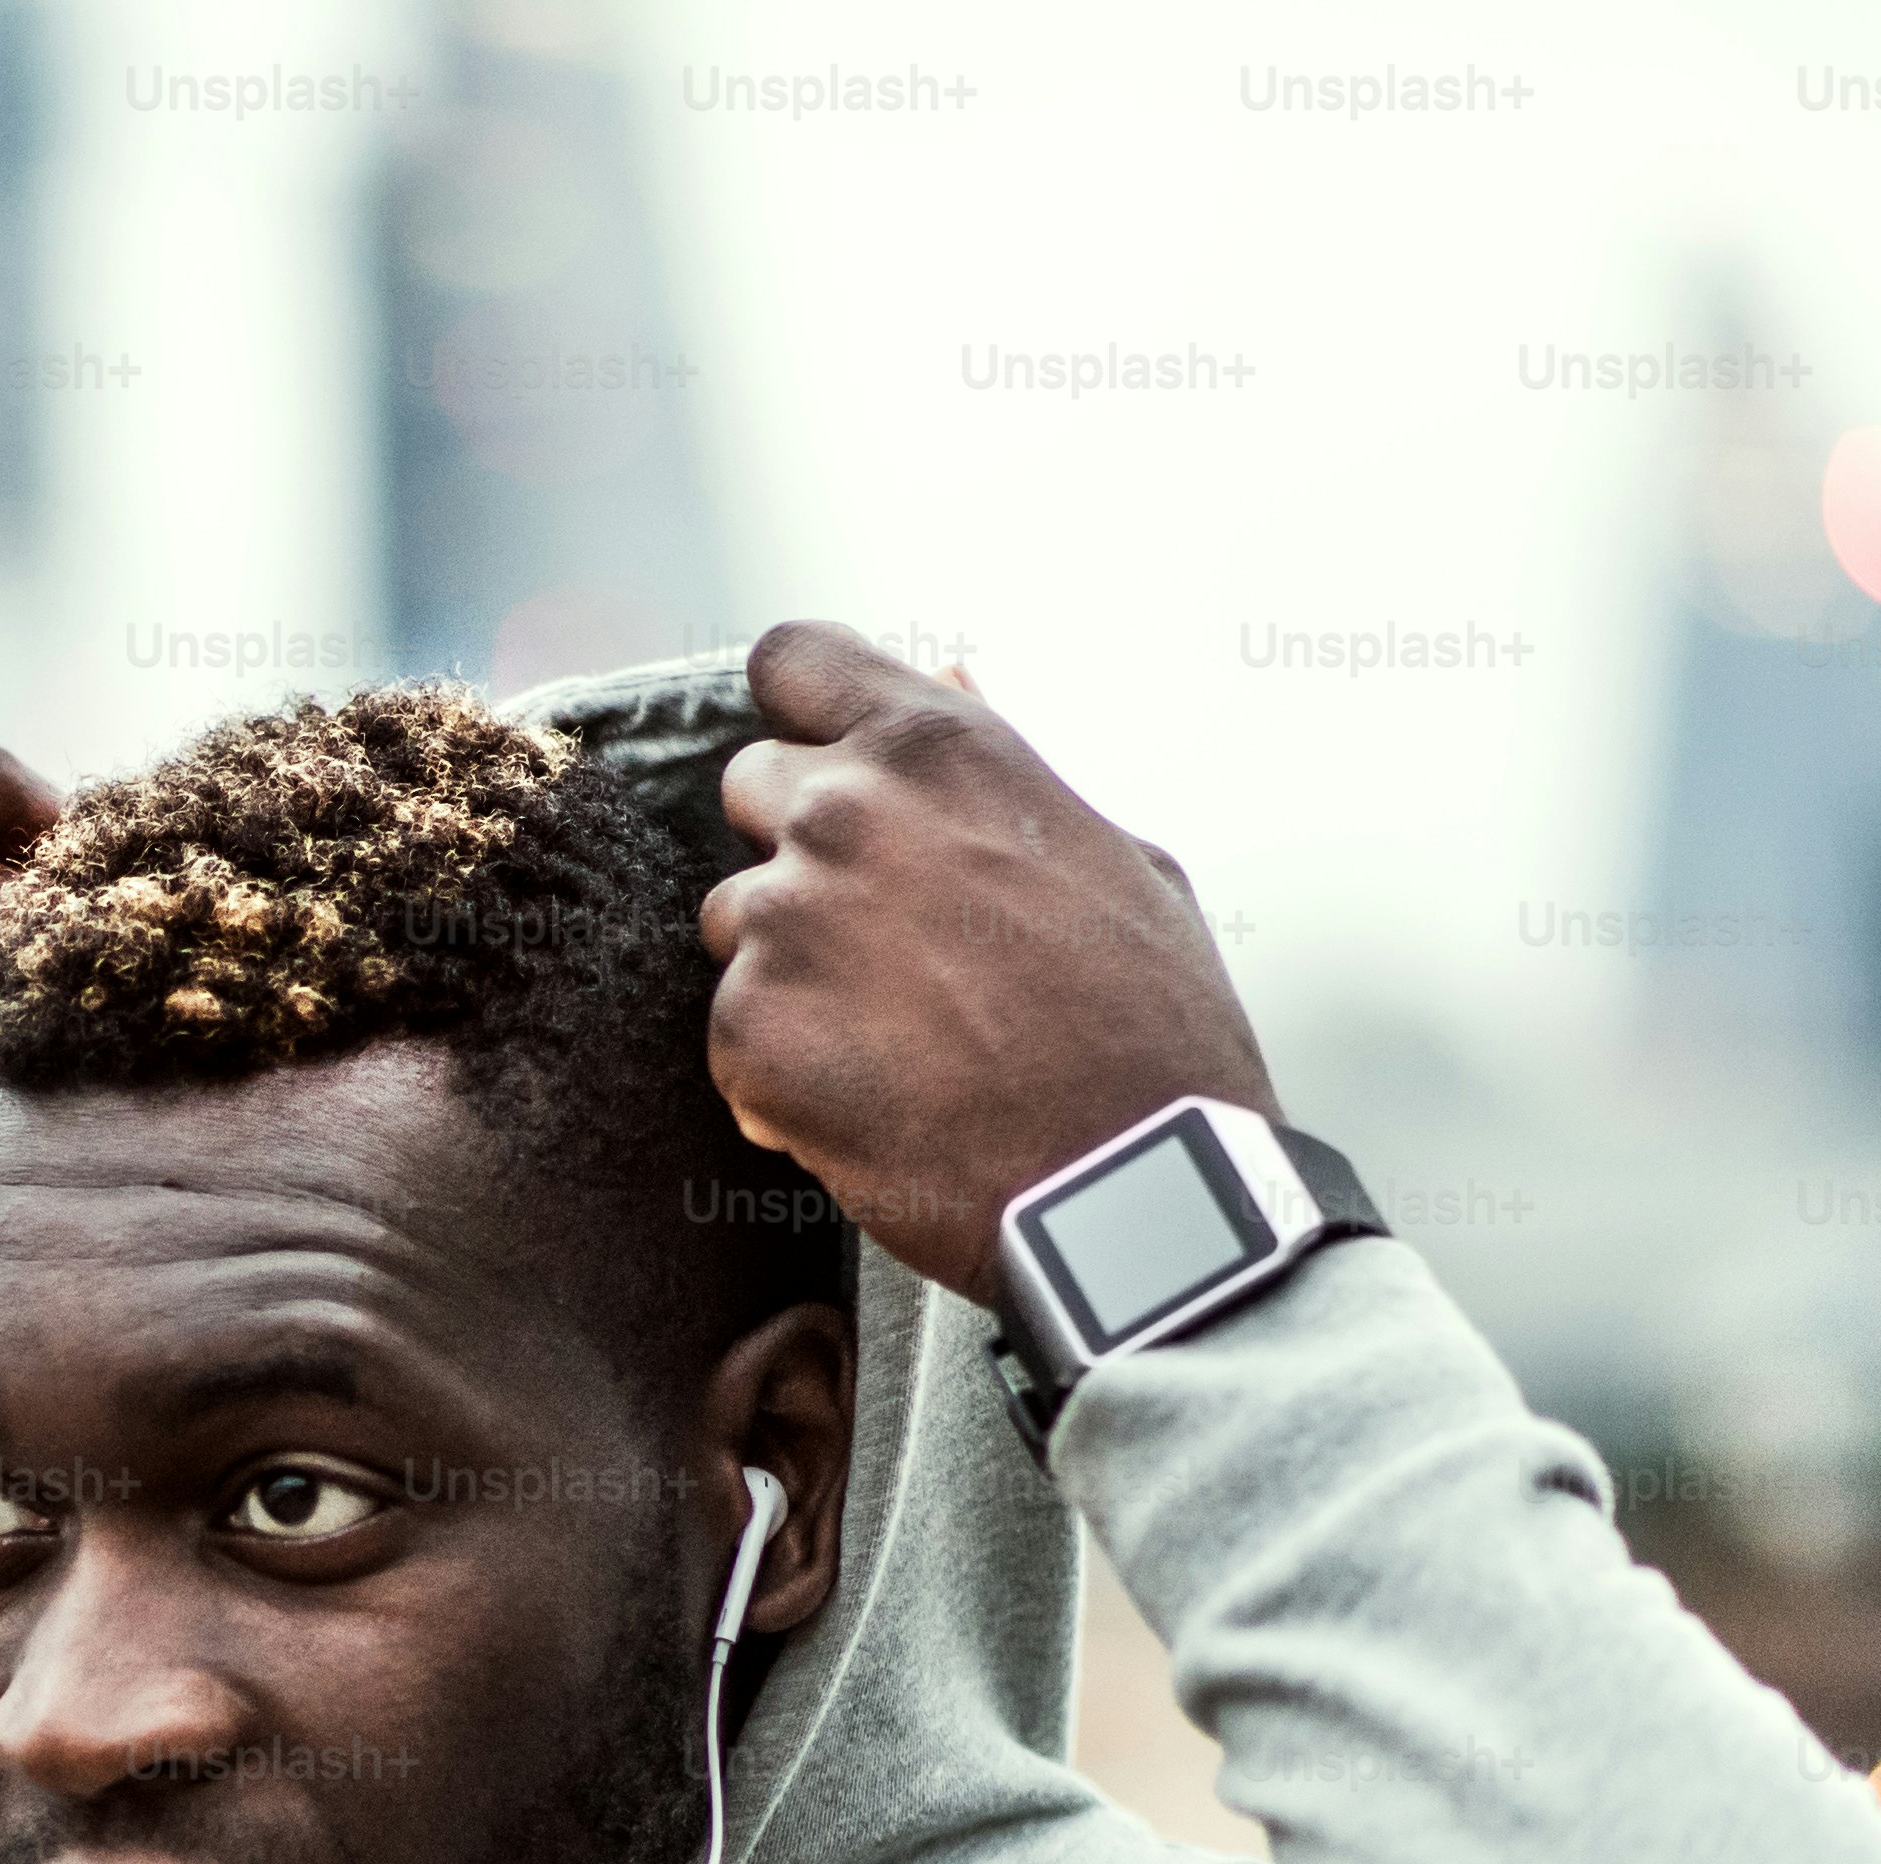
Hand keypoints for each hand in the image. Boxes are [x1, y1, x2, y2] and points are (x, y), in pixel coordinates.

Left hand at [698, 620, 1273, 1303]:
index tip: (829, 764)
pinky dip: (781, 1076)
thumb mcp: (1116, 854)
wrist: (1130, 1185)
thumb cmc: (1150, 1027)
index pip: (795, 661)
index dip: (804, 715)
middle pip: (749, 788)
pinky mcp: (749, 1030)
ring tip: (897, 1038)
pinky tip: (874, 1105)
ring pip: (732, 921)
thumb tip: (949, 676)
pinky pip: (731, 1034)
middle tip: (889, 940)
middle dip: (799, 849)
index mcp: (939, 747)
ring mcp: (786, 920)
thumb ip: (1006, 763)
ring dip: (788, 970)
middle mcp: (845, 812)